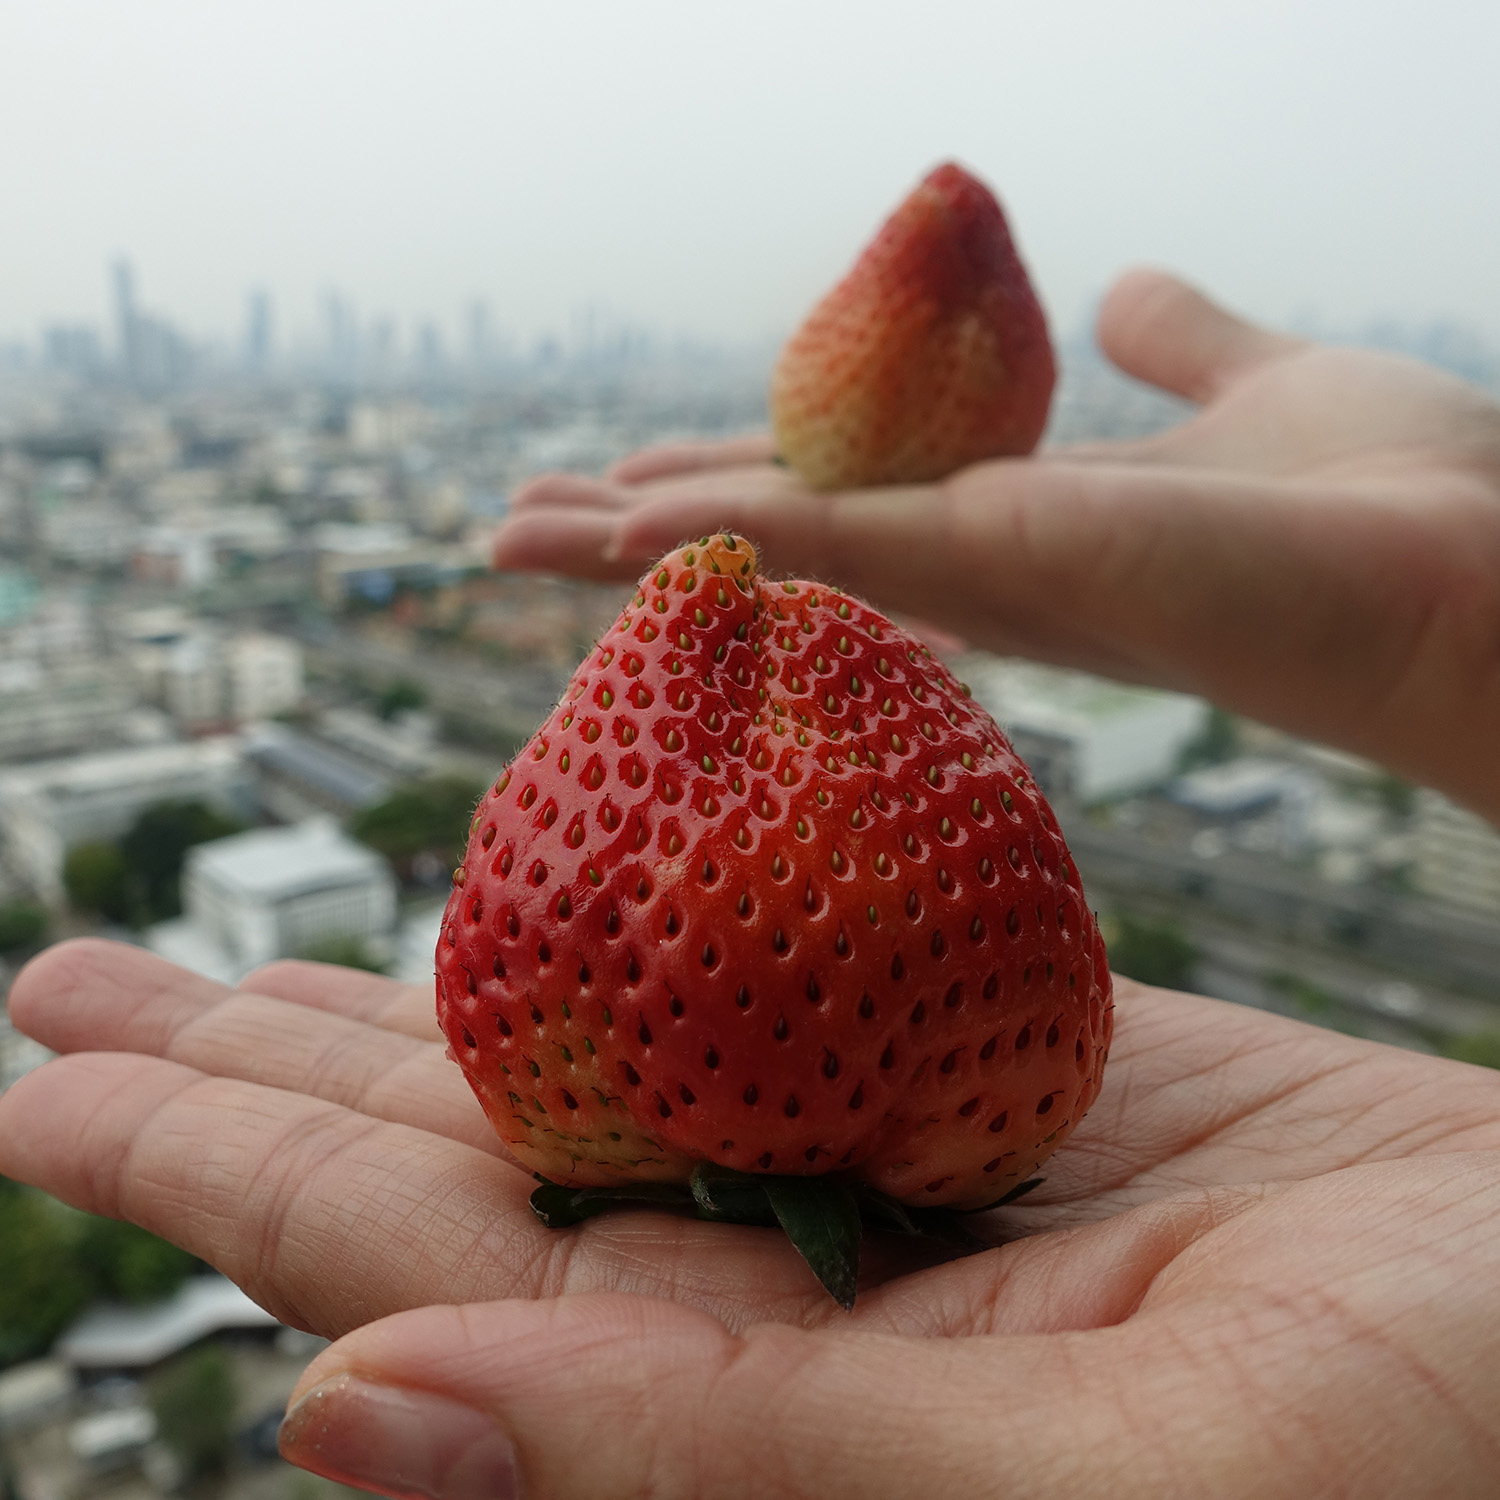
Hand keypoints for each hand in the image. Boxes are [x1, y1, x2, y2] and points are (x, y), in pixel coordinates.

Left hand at [3, 939, 1498, 1494]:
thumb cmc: (1436, 1458)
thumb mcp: (1097, 1497)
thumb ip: (719, 1477)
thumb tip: (353, 1414)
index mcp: (752, 1418)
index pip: (414, 1272)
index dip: (217, 1173)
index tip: (49, 1082)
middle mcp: (782, 1303)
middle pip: (458, 1160)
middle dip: (252, 1076)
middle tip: (66, 991)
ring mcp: (881, 1181)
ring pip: (594, 1056)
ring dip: (427, 992)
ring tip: (248, 954)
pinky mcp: (992, 1074)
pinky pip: (774, 975)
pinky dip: (664, 911)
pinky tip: (566, 880)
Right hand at [496, 270, 1499, 824]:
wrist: (1476, 581)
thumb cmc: (1390, 500)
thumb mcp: (1253, 380)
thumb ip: (1170, 341)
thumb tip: (1113, 290)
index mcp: (1028, 516)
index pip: (848, 493)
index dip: (739, 477)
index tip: (644, 473)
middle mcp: (984, 562)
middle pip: (781, 536)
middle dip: (647, 532)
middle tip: (516, 532)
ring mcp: (986, 573)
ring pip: (772, 549)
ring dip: (634, 545)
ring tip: (508, 539)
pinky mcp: (1006, 564)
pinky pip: (826, 541)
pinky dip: (713, 532)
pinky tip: (602, 527)